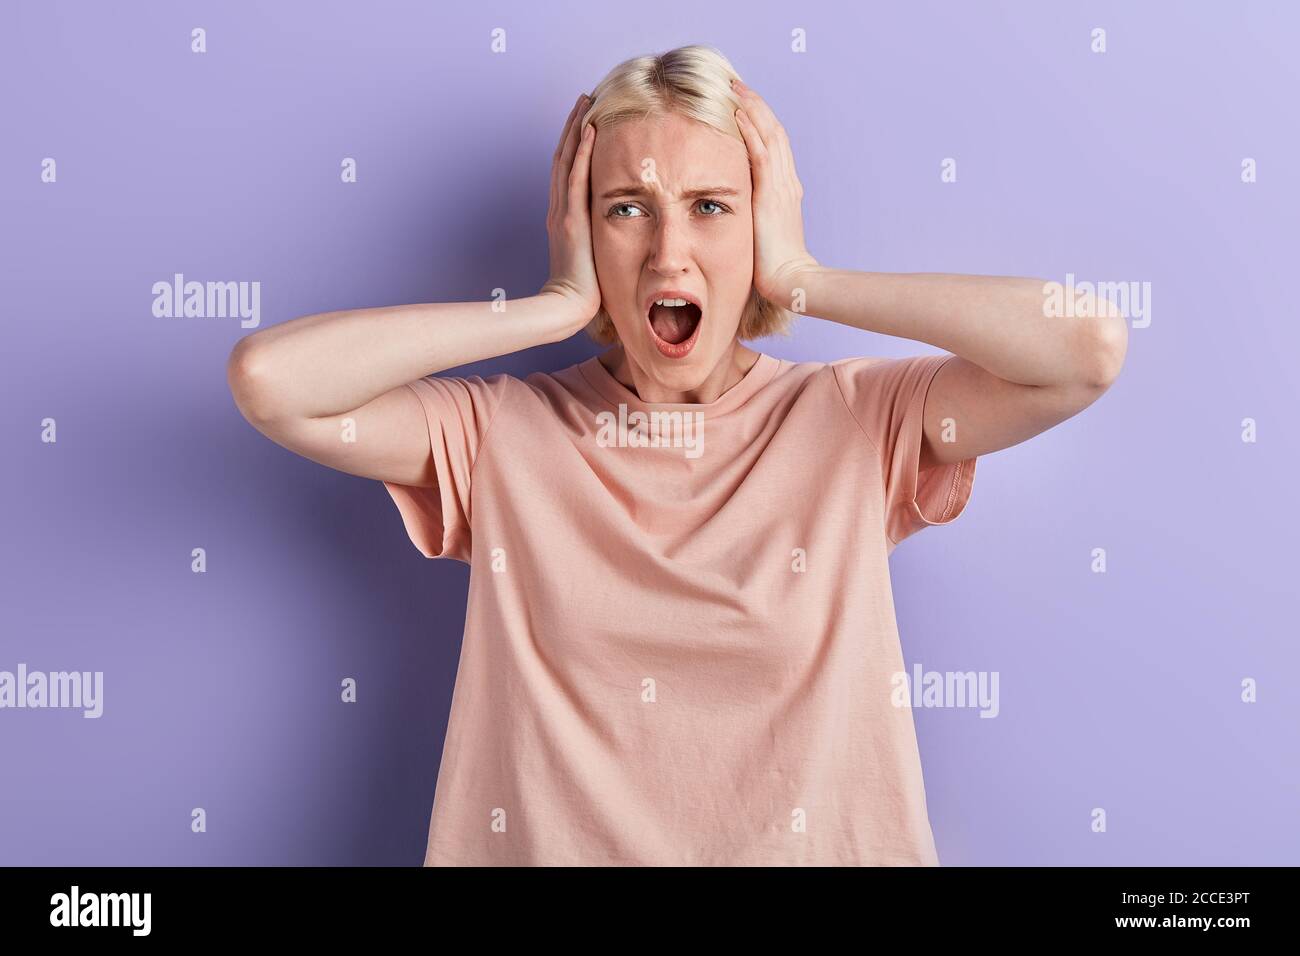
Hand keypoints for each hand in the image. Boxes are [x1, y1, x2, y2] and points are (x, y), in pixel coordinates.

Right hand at [540, 93, 601, 330]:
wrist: (567, 309)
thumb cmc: (585, 293)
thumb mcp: (595, 259)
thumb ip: (601, 243)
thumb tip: (625, 237)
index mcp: (565, 218)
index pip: (570, 171)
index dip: (576, 144)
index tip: (588, 120)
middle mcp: (560, 209)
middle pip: (565, 157)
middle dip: (573, 126)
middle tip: (585, 97)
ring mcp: (562, 212)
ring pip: (567, 159)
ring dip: (576, 128)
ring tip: (586, 101)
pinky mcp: (569, 219)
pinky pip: (576, 177)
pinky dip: (582, 151)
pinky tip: (590, 129)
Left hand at [732, 79, 820, 308]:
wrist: (790, 281)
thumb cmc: (774, 268)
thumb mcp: (761, 234)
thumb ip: (751, 216)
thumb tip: (730, 212)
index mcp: (784, 191)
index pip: (773, 147)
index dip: (759, 122)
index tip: (741, 105)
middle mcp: (787, 182)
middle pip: (773, 132)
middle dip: (755, 106)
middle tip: (736, 84)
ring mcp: (782, 186)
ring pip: (769, 135)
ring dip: (752, 109)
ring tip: (735, 88)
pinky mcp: (772, 194)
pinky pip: (761, 153)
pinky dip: (750, 130)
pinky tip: (737, 114)